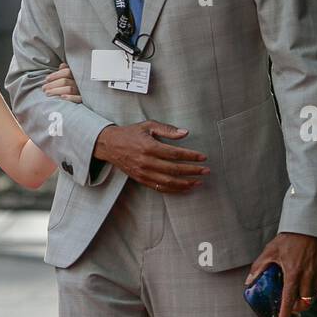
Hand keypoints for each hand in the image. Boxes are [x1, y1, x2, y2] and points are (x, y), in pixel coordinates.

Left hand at [42, 62, 81, 101]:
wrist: (89, 95)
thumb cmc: (76, 84)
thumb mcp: (72, 76)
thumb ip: (66, 71)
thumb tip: (62, 65)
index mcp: (77, 74)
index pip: (66, 72)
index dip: (55, 75)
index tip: (46, 79)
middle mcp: (79, 82)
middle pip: (65, 81)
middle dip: (52, 85)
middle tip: (44, 88)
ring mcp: (82, 91)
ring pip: (69, 89)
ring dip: (56, 91)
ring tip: (47, 93)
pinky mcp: (83, 99)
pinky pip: (78, 98)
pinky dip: (71, 98)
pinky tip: (62, 97)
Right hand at [94, 121, 208, 192]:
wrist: (110, 145)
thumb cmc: (131, 134)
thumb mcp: (148, 126)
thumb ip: (167, 129)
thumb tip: (185, 133)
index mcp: (149, 147)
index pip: (175, 154)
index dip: (191, 156)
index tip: (203, 157)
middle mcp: (147, 162)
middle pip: (174, 169)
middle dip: (192, 171)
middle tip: (206, 170)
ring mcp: (143, 173)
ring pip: (168, 182)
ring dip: (185, 183)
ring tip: (198, 182)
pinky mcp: (141, 179)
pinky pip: (159, 188)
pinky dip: (173, 190)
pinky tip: (184, 188)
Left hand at [244, 233, 316, 316]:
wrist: (309, 227)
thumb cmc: (289, 238)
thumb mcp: (270, 252)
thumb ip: (259, 267)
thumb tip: (248, 281)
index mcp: (293, 272)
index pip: (289, 299)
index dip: (285, 314)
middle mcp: (307, 276)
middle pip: (304, 303)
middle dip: (296, 309)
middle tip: (288, 308)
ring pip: (312, 297)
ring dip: (304, 301)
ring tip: (295, 297)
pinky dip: (310, 292)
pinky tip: (303, 287)